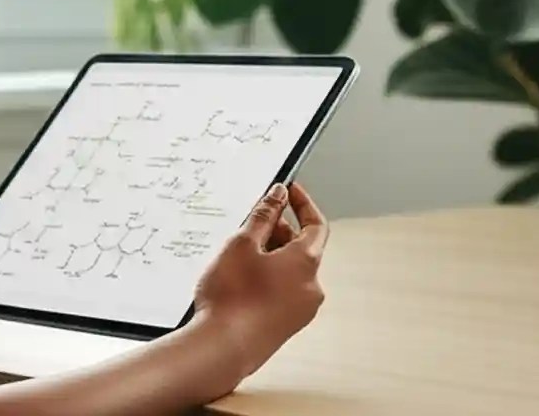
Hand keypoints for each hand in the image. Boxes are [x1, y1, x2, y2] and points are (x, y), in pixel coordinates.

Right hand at [192, 182, 328, 382]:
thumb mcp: (241, 244)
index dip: (302, 203)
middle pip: (302, 247)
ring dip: (271, 256)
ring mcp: (301, 309)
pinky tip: (241, 282)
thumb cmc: (231, 299)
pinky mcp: (286, 325)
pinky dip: (268, 278)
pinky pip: (283, 291)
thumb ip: (263, 215)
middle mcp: (311, 287)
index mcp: (306, 262)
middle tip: (252, 223)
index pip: (316, 224)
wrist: (222, 348)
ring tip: (238, 257)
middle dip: (278, 231)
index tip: (289, 191)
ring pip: (291, 270)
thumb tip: (277, 195)